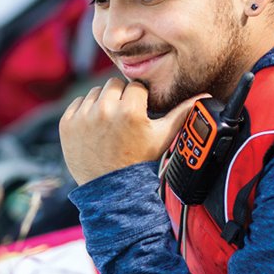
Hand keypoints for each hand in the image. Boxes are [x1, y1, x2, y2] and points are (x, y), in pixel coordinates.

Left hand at [58, 78, 206, 185]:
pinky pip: (78, 104)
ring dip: (102, 104)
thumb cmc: (138, 161)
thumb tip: (206, 97)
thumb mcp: (162, 137)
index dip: (139, 101)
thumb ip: (183, 114)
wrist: (110, 188)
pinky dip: (85, 113)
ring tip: (109, 126)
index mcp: (129, 110)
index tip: (138, 115)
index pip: (135, 87)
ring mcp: (83, 116)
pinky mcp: (67, 123)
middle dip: (120, 99)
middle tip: (123, 121)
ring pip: (95, 92)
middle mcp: (104, 110)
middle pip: (114, 85)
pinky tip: (95, 130)